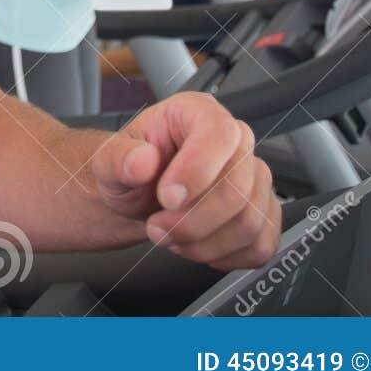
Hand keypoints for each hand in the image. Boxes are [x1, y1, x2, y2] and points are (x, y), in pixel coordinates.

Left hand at [90, 92, 279, 268]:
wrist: (136, 197)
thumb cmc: (129, 171)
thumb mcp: (108, 160)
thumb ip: (119, 158)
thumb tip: (142, 160)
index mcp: (198, 113)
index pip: (220, 134)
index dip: (197, 170)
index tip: (167, 198)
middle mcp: (234, 141)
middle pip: (238, 188)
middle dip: (192, 221)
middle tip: (157, 228)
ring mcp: (254, 178)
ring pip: (249, 221)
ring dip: (203, 243)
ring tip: (171, 236)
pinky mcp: (262, 213)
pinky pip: (260, 245)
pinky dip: (224, 257)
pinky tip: (195, 246)